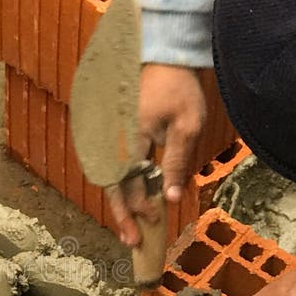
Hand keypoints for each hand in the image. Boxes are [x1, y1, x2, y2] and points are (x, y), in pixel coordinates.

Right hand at [106, 64, 206, 245]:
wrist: (162, 55)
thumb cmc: (179, 89)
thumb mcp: (187, 125)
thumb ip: (176, 163)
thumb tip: (171, 199)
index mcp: (129, 139)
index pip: (130, 184)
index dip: (141, 206)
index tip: (156, 219)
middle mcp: (112, 139)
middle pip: (112, 187)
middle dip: (123, 214)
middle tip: (132, 241)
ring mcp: (108, 134)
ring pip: (108, 177)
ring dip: (119, 202)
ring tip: (128, 225)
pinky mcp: (110, 131)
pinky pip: (110, 164)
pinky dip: (118, 184)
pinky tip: (127, 197)